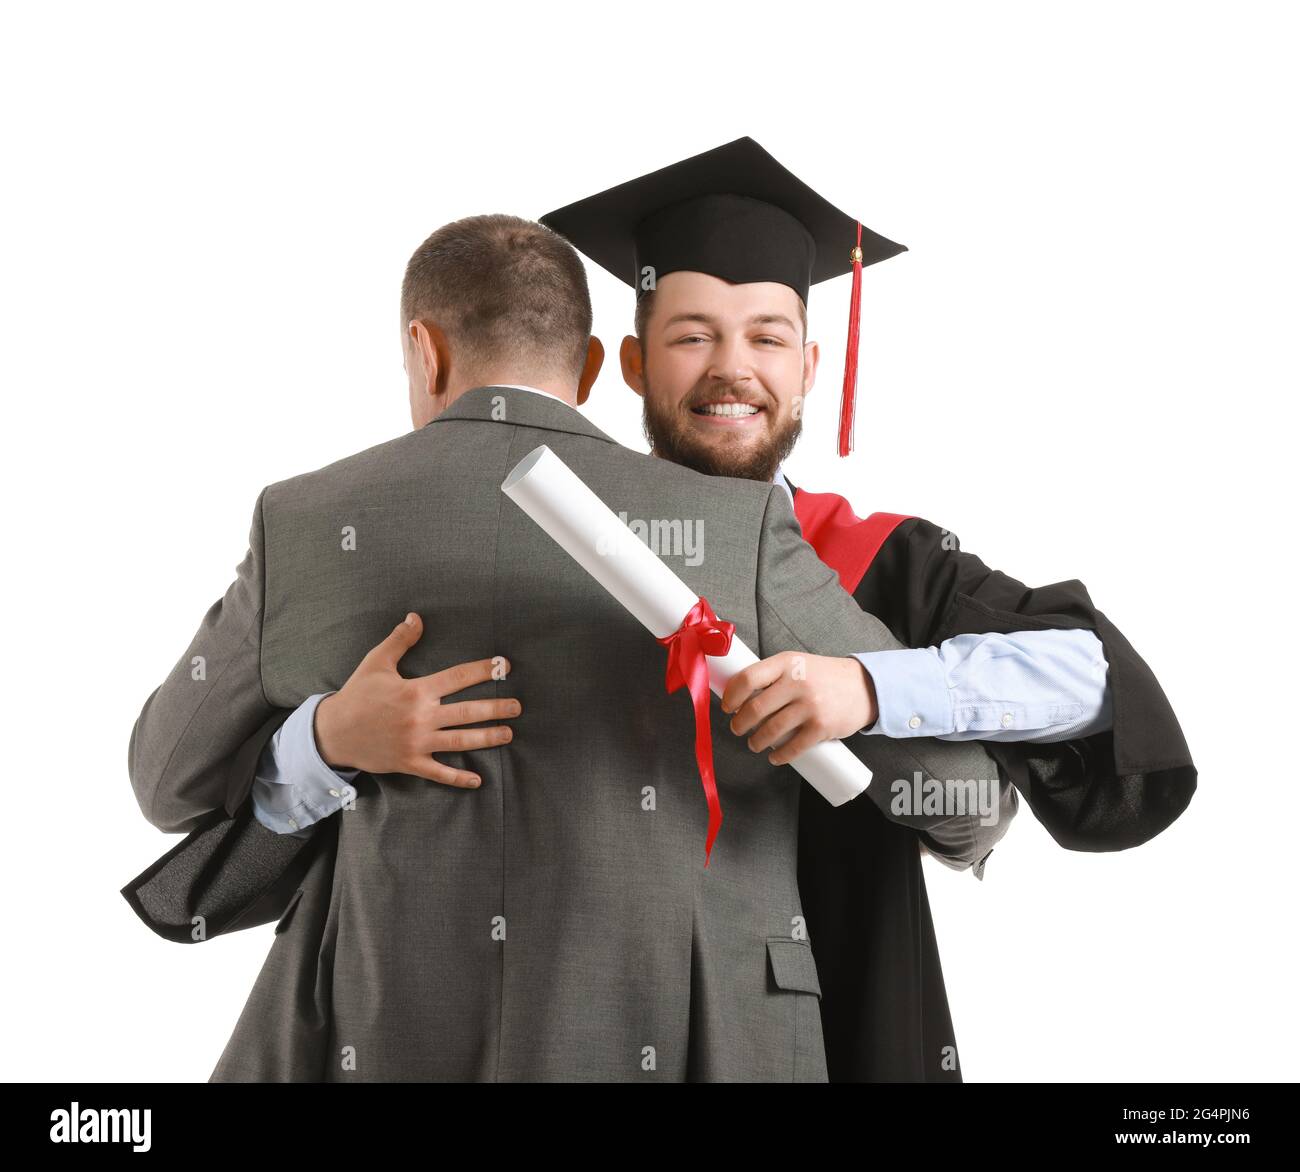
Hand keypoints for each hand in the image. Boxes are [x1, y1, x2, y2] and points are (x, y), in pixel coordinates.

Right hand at [313, 612, 519, 787]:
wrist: (333, 732)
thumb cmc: (357, 695)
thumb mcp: (376, 662)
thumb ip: (400, 640)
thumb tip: (416, 617)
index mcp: (416, 691)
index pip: (458, 678)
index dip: (483, 671)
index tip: (504, 666)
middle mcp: (421, 717)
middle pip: (467, 712)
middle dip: (495, 708)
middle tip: (517, 706)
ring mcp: (417, 743)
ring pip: (460, 742)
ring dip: (487, 738)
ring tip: (508, 734)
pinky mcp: (410, 763)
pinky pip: (439, 773)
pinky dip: (458, 778)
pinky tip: (478, 780)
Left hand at [720, 652, 877, 765]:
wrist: (864, 686)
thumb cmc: (823, 677)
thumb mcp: (797, 664)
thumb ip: (773, 675)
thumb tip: (739, 696)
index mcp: (786, 663)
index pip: (748, 678)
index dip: (731, 696)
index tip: (727, 707)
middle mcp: (797, 682)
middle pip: (756, 708)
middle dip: (740, 724)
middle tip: (737, 728)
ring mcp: (810, 705)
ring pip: (771, 730)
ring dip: (756, 742)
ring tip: (754, 743)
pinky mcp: (822, 727)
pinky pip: (794, 747)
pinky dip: (779, 756)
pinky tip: (774, 757)